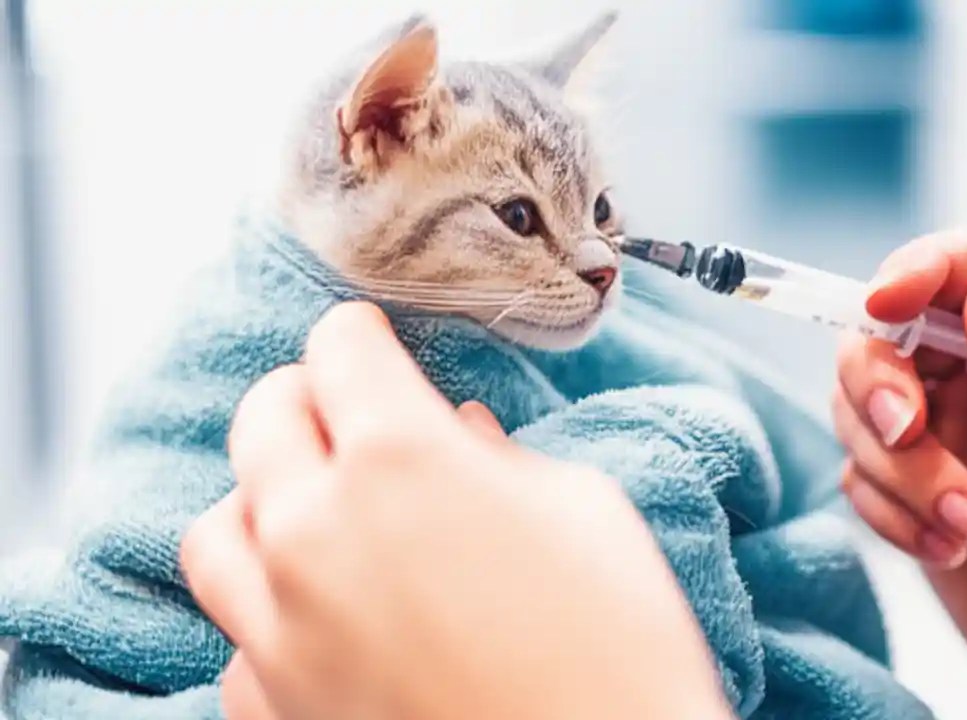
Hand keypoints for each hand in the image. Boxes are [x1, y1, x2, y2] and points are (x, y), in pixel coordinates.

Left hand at [181, 302, 731, 719]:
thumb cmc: (617, 649)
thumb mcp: (585, 513)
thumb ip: (502, 459)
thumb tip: (460, 438)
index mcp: (397, 460)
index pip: (339, 348)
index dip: (364, 337)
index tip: (376, 347)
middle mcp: (313, 533)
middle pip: (262, 418)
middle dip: (307, 399)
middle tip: (349, 412)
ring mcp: (277, 629)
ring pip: (216, 529)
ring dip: (264, 503)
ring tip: (317, 515)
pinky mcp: (271, 706)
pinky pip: (237, 638)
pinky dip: (272, 614)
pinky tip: (328, 621)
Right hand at [832, 234, 966, 717]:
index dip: (915, 268)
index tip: (881, 304)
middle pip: (883, 334)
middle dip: (880, 384)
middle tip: (907, 435)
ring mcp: (937, 437)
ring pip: (857, 409)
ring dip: (898, 474)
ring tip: (964, 527)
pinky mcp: (902, 491)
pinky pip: (853, 476)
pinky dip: (890, 517)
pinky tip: (948, 552)